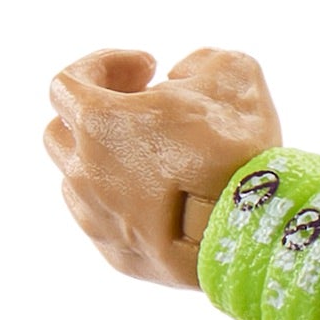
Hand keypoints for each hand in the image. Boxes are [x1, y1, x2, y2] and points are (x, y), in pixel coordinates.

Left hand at [43, 46, 280, 288]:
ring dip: (103, 161)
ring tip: (150, 160)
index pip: (67, 81)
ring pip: (76, 180)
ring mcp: (97, 219)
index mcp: (98, 121)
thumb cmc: (241, 150)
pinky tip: (158, 201)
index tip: (147, 69)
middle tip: (140, 111)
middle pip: (60, 132)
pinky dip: (120, 203)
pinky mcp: (117, 257)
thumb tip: (184, 81)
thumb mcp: (232, 72)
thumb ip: (198, 62)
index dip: (104, 66)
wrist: (260, 235)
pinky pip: (102, 222)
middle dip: (93, 114)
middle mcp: (84, 172)